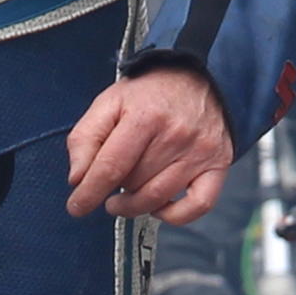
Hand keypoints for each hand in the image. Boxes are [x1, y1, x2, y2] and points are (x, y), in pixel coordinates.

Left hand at [65, 62, 234, 223]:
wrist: (196, 78)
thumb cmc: (148, 95)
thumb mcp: (109, 103)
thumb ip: (85, 138)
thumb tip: (78, 179)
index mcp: (145, 117)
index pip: (111, 166)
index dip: (89, 193)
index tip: (77, 207)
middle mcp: (176, 135)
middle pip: (134, 184)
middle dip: (114, 188)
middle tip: (113, 178)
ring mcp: (200, 152)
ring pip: (158, 198)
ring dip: (135, 205)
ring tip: (125, 197)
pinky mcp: (218, 165)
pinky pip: (198, 206)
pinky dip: (174, 216)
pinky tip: (158, 207)